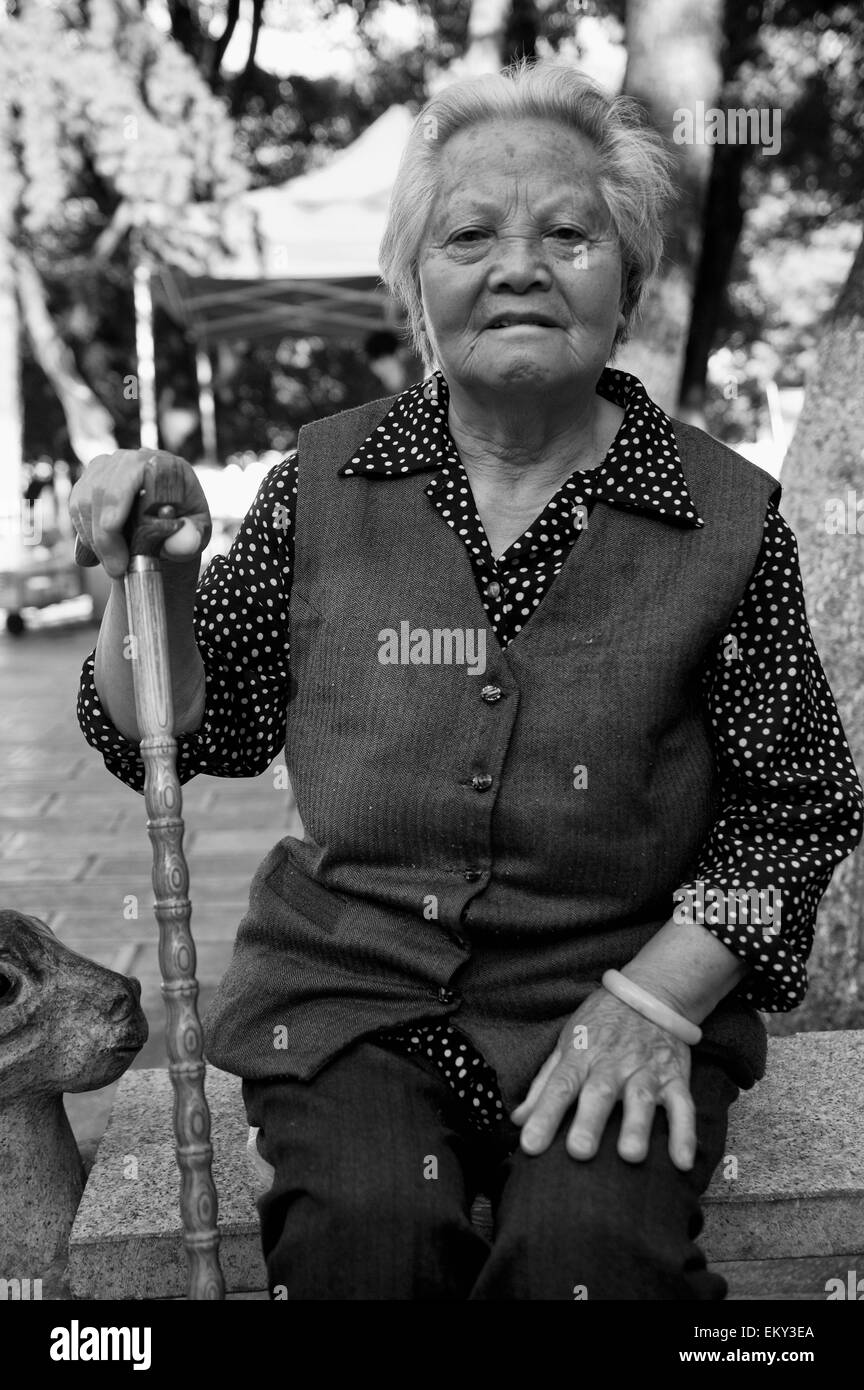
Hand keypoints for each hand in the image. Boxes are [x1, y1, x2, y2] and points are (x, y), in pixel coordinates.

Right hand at [70, 449, 211, 579]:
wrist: (168, 523)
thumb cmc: (185, 526)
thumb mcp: (197, 534)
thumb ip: (191, 538)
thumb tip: (182, 543)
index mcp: (164, 464)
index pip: (132, 476)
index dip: (118, 510)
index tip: (117, 545)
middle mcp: (131, 458)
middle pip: (103, 490)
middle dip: (105, 536)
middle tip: (117, 569)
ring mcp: (107, 466)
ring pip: (85, 501)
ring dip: (94, 539)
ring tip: (113, 566)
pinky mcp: (89, 480)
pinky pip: (76, 507)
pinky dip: (85, 534)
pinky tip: (101, 553)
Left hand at [511, 987, 695, 1169]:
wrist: (649, 993)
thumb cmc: (600, 1025)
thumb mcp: (567, 1042)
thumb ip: (544, 1083)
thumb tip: (517, 1120)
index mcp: (581, 1055)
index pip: (559, 1086)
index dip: (544, 1115)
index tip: (530, 1145)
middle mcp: (612, 1063)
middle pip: (599, 1092)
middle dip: (589, 1121)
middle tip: (579, 1152)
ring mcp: (646, 1069)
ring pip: (641, 1097)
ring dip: (636, 1126)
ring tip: (631, 1156)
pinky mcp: (675, 1077)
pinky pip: (683, 1106)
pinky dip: (684, 1133)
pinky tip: (682, 1162)